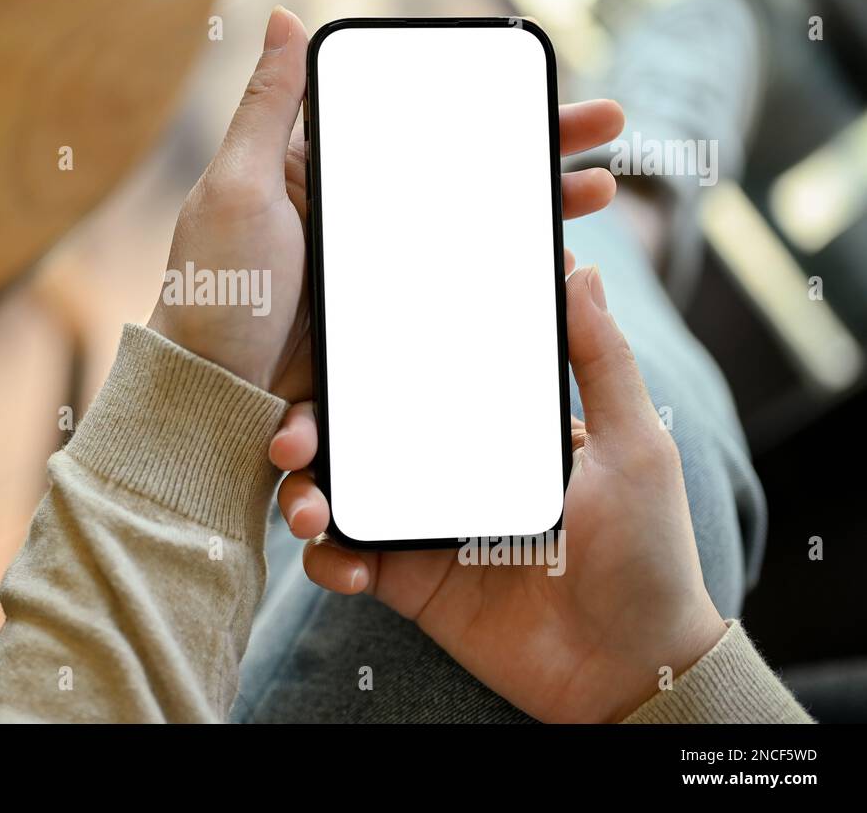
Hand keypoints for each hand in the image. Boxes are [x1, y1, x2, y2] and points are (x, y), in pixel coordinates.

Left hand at [147, 6, 623, 399]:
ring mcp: (378, 282)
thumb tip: (284, 15)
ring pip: (472, 246)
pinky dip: (504, 297)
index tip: (557, 95)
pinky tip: (553, 290)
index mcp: (325, 178)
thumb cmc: (214, 292)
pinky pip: (457, 309)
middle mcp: (359, 225)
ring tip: (592, 212)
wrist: (211, 401)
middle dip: (538, 165)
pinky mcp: (386, 334)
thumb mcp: (236, 188)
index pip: (422, 130)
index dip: (492, 113)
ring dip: (535, 227)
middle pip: (463, 185)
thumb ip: (267, 108)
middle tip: (608, 151)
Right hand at [270, 265, 728, 722]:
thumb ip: (603, 361)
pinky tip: (348, 567)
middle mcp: (445, 466)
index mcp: (491, 426)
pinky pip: (344, 558)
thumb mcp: (633, 445)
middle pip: (357, 428)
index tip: (332, 328)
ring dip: (303, 489)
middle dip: (309, 423)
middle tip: (292, 433)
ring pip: (335, 488)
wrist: (630, 669)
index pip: (418, 373)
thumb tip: (580, 270)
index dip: (369, 353)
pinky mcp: (407, 581)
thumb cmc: (647, 552)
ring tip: (307, 504)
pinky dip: (329, 560)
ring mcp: (421, 522)